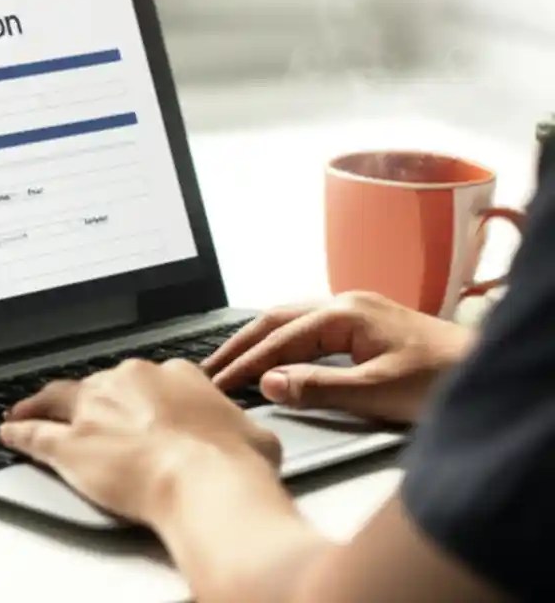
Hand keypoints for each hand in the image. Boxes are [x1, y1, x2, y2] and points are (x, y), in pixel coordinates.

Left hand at [0, 359, 281, 523]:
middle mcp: (129, 381)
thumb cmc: (234, 464)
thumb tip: (248, 438)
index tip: (141, 407)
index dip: (144, 396)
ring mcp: (95, 409)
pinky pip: (34, 433)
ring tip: (28, 410)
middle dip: (95, 401)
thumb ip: (241, 429)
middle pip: (102, 385)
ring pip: (59, 398)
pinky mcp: (69, 442)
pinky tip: (9, 434)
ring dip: (42, 404)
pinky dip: (19, 434)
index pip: (151, 379)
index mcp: (175, 374)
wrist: (204, 482)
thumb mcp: (255, 436)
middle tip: (90, 416)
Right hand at [202, 292, 474, 422]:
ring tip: (229, 363)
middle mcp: (346, 303)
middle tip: (208, 369)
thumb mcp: (377, 391)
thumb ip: (319, 387)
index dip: (245, 363)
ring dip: (258, 341)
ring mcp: (356, 312)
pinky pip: (308, 328)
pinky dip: (281, 342)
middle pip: (276, 319)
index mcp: (345, 313)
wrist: (487, 372)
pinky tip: (273, 358)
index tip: (216, 384)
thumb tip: (268, 382)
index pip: (279, 338)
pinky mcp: (365, 326)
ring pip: (290, 320)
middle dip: (239, 344)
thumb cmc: (441, 381)